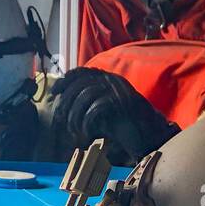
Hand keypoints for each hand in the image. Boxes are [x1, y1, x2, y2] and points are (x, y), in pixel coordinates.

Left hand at [50, 67, 178, 163]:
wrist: (149, 134)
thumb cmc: (125, 124)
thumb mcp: (105, 109)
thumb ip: (91, 100)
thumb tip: (63, 101)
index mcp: (109, 79)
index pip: (82, 72)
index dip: (66, 80)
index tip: (55, 92)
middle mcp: (113, 81)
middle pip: (80, 85)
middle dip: (67, 103)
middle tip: (62, 119)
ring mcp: (118, 91)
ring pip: (85, 96)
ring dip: (75, 116)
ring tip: (74, 130)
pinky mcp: (120, 104)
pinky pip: (96, 109)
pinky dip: (87, 122)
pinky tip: (87, 132)